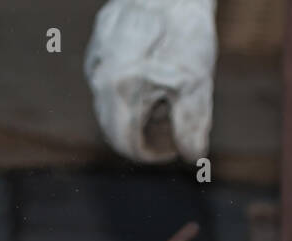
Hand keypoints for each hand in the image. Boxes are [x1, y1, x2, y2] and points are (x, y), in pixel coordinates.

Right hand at [84, 0, 216, 162]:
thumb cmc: (185, 30)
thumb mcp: (196, 83)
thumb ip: (191, 126)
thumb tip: (192, 158)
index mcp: (120, 92)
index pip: (125, 144)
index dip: (151, 153)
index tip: (174, 148)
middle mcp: (99, 79)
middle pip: (114, 127)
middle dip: (143, 133)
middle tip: (173, 122)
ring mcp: (95, 60)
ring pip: (109, 103)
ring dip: (136, 109)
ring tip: (167, 90)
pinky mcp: (97, 44)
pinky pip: (108, 77)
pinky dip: (129, 84)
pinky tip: (154, 66)